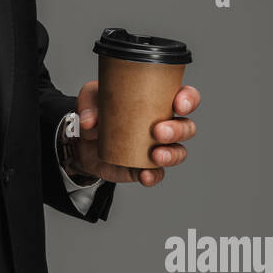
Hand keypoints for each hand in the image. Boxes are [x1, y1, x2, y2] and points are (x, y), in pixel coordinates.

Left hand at [65, 80, 199, 186]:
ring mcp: (157, 147)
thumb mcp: (90, 97)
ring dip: (172, 155)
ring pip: (178, 152)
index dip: (189, 99)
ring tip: (156, 155)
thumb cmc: (96, 112)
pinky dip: (153, 175)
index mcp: (158, 100)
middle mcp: (164, 124)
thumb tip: (90, 121)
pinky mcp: (145, 167)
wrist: (82, 142)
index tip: (179, 104)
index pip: (185, 97)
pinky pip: (156, 174)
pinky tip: (145, 174)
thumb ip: (89, 103)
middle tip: (159, 131)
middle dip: (179, 130)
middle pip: (186, 127)